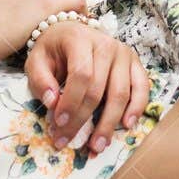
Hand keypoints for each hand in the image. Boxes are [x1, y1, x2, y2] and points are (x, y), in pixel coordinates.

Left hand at [24, 20, 149, 156]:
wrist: (71, 32)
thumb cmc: (53, 50)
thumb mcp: (36, 60)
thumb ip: (40, 80)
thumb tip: (52, 102)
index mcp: (79, 38)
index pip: (81, 74)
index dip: (71, 102)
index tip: (58, 124)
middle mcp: (105, 44)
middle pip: (99, 88)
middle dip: (83, 119)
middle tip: (69, 141)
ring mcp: (123, 53)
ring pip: (121, 93)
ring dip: (109, 123)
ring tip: (97, 146)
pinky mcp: (135, 63)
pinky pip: (142, 87)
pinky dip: (136, 108)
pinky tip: (126, 126)